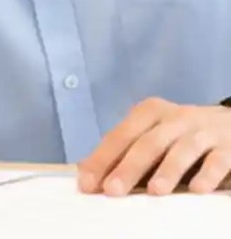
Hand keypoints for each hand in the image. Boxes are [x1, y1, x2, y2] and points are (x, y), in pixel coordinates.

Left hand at [78, 97, 230, 195]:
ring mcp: (204, 130)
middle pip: (148, 143)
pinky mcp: (229, 145)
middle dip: (128, 167)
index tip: (88, 183)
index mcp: (149, 112)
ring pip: (183, 149)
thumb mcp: (153, 134)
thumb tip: (86, 173)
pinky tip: (198, 189)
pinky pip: (218, 159)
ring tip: (154, 191)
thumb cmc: (182, 134)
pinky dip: (208, 174)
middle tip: (112, 190)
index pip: (120, 136)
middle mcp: (176, 118)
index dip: (102, 159)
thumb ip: (124, 151)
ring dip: (168, 170)